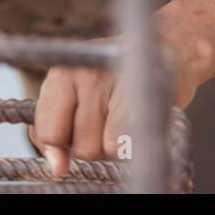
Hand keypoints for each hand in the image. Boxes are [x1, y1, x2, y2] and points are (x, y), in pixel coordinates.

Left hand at [29, 4, 206, 176]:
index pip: (48, 132)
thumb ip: (57, 130)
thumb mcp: (76, 98)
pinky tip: (139, 118)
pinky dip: (135, 141)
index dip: (60, 148)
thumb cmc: (115, 82)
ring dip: (116, 145)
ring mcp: (117, 79)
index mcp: (62, 73)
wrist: (166, 47)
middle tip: (108, 121)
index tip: (73, 142)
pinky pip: (130, 140)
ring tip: (124, 117)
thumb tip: (57, 167)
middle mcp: (86, 72)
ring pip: (105, 147)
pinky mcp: (145, 89)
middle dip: (94, 145)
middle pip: (80, 146)